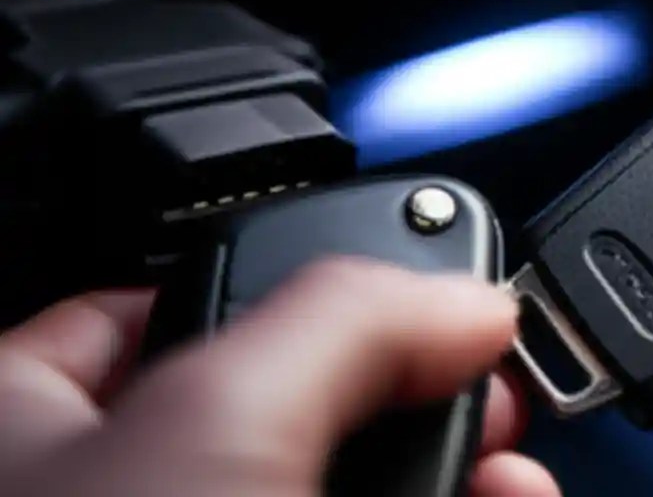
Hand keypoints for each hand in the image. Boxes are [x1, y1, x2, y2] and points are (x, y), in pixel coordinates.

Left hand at [0, 257, 559, 496]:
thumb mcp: (221, 417)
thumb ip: (349, 317)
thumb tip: (467, 298)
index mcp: (42, 409)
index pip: (191, 287)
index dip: (317, 270)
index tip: (419, 280)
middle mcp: (128, 480)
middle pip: (306, 387)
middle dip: (420, 380)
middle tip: (490, 376)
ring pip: (361, 474)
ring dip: (460, 457)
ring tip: (514, 460)